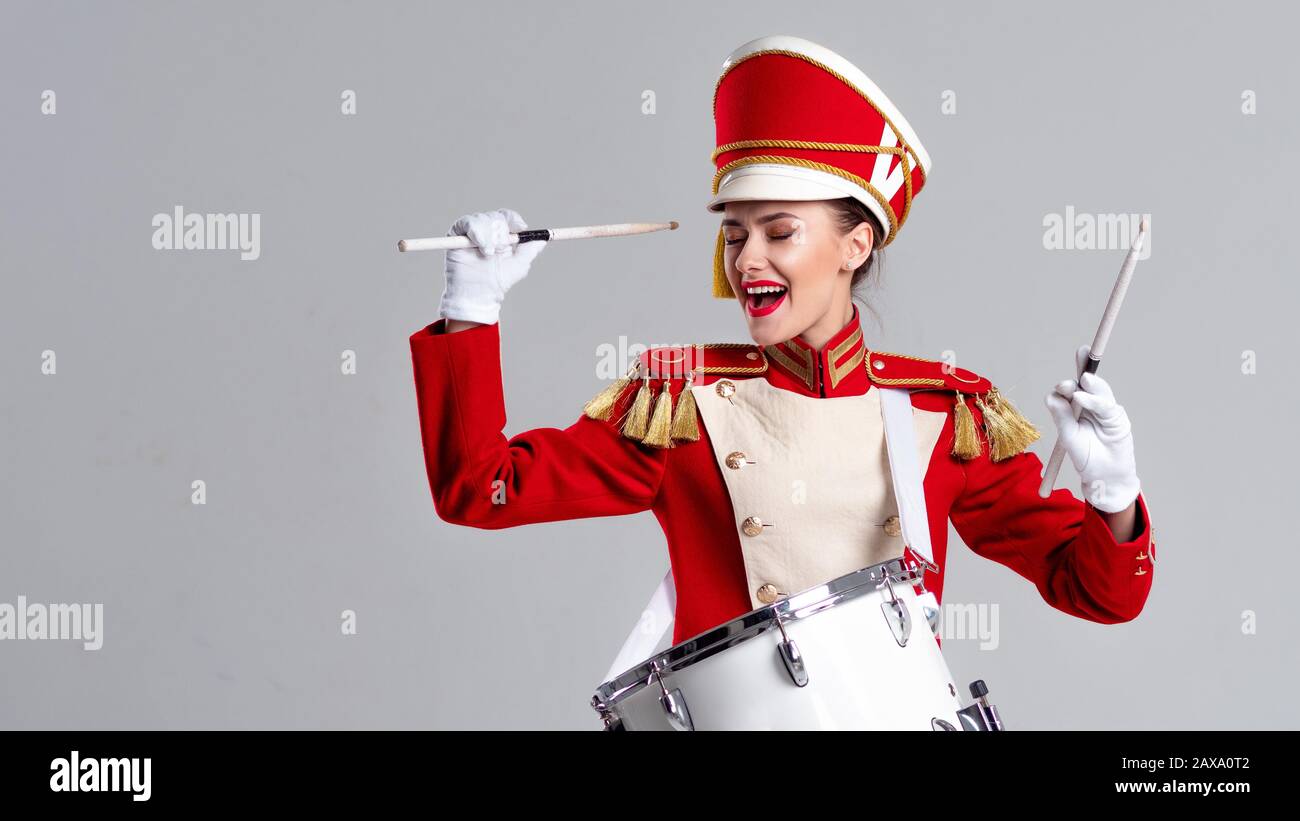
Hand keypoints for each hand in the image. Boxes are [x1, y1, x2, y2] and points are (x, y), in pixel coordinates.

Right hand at [438, 208, 545, 324]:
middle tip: (502, 247)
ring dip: (489, 235)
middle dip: (501, 230)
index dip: (513, 219)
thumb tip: (544, 239)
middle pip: (495, 217)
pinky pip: (466, 223)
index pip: (507, 217)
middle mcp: (486, 232)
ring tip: (489, 253)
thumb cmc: (498, 281)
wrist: (479, 294)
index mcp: (501, 235)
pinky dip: (476, 232)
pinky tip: (482, 247)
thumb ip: (531, 249)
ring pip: (482, 219)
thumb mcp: (520, 265)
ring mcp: (471, 233)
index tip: (521, 227)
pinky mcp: (457, 235)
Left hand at [1043, 344, 1140, 513]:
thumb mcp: (1068, 435)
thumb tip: (1053, 395)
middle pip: (1086, 383)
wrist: (1104, 476)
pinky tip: (1082, 397)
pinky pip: (1105, 405)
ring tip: (1082, 380)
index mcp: (1076, 407)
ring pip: (1097, 391)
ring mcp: (1105, 410)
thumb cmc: (1085, 455)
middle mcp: (1090, 405)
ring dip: (1089, 385)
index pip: (1071, 389)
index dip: (1068, 382)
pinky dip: (1094, 400)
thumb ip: (1062, 415)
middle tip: (1071, 377)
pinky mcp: (1117, 418)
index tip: (1062, 383)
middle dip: (1081, 373)